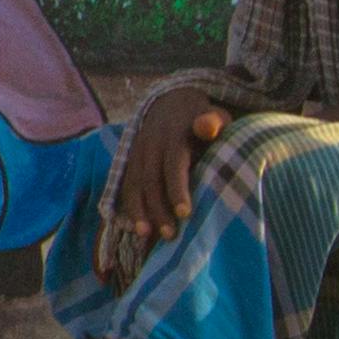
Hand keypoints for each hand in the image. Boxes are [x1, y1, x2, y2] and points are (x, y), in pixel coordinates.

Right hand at [113, 86, 229, 247]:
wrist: (171, 103)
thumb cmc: (202, 118)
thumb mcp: (213, 115)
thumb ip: (213, 121)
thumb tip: (208, 127)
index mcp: (173, 136)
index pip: (173, 165)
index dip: (177, 189)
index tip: (184, 214)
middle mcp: (150, 144)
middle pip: (151, 180)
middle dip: (158, 208)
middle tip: (170, 235)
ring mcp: (137, 153)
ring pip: (134, 184)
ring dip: (138, 210)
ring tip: (145, 234)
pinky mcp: (130, 161)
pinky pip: (125, 185)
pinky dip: (129, 206)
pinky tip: (136, 226)